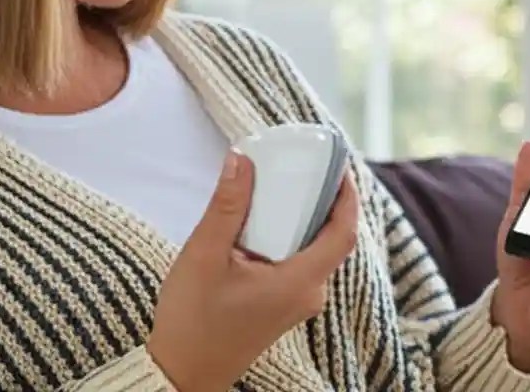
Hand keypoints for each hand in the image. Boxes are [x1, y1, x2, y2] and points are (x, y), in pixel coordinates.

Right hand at [147, 151, 358, 391]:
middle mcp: (308, 293)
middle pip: (330, 238)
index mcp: (299, 282)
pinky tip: (262, 220)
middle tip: (302, 166)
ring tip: (280, 186)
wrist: (182, 373)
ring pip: (312, 249)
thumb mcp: (205, 255)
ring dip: (301, 218)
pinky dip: (287, 236)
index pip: (343, 233)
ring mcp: (297, 302)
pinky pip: (297, 261)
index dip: (347, 197)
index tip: (338, 167)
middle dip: (321, 200)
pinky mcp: (283, 304)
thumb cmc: (193, 320)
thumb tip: (241, 159)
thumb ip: (227, 206)